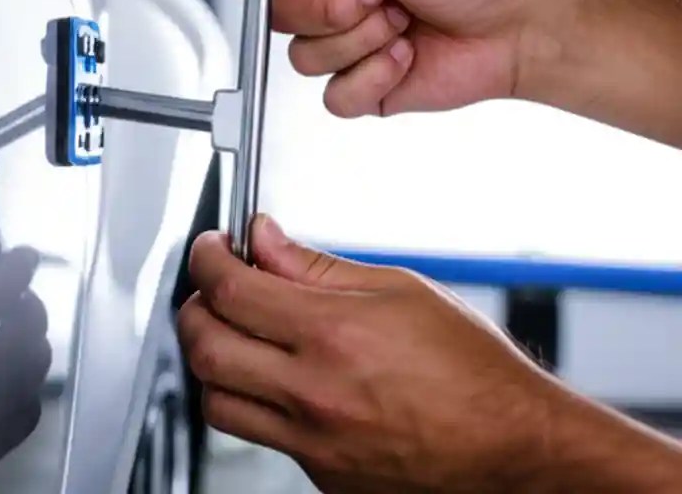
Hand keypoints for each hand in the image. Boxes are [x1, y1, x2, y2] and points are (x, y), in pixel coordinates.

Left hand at [177, 217, 560, 492]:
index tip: (212, 250)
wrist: (515, 448)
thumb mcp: (399, 291)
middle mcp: (314, 392)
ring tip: (238, 337)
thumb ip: (316, 267)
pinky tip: (280, 378)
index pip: (229, 290)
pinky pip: (259, 434)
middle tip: (214, 290)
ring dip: (213, 361)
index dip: (207, 260)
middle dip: (195, 308)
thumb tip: (264, 240)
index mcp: (333, 335)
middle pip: (204, 347)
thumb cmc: (473, 371)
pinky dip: (255, 401)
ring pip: (216, 400)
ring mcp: (312, 441)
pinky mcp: (318, 473)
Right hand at [233, 0, 540, 117]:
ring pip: (302, 57)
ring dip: (359, 40)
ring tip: (402, 22)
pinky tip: (406, 57)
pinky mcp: (361, 85)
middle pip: (278, 12)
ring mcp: (344, 43)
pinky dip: (372, 78)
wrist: (518, 28)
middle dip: (328, 6)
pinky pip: (333, 96)